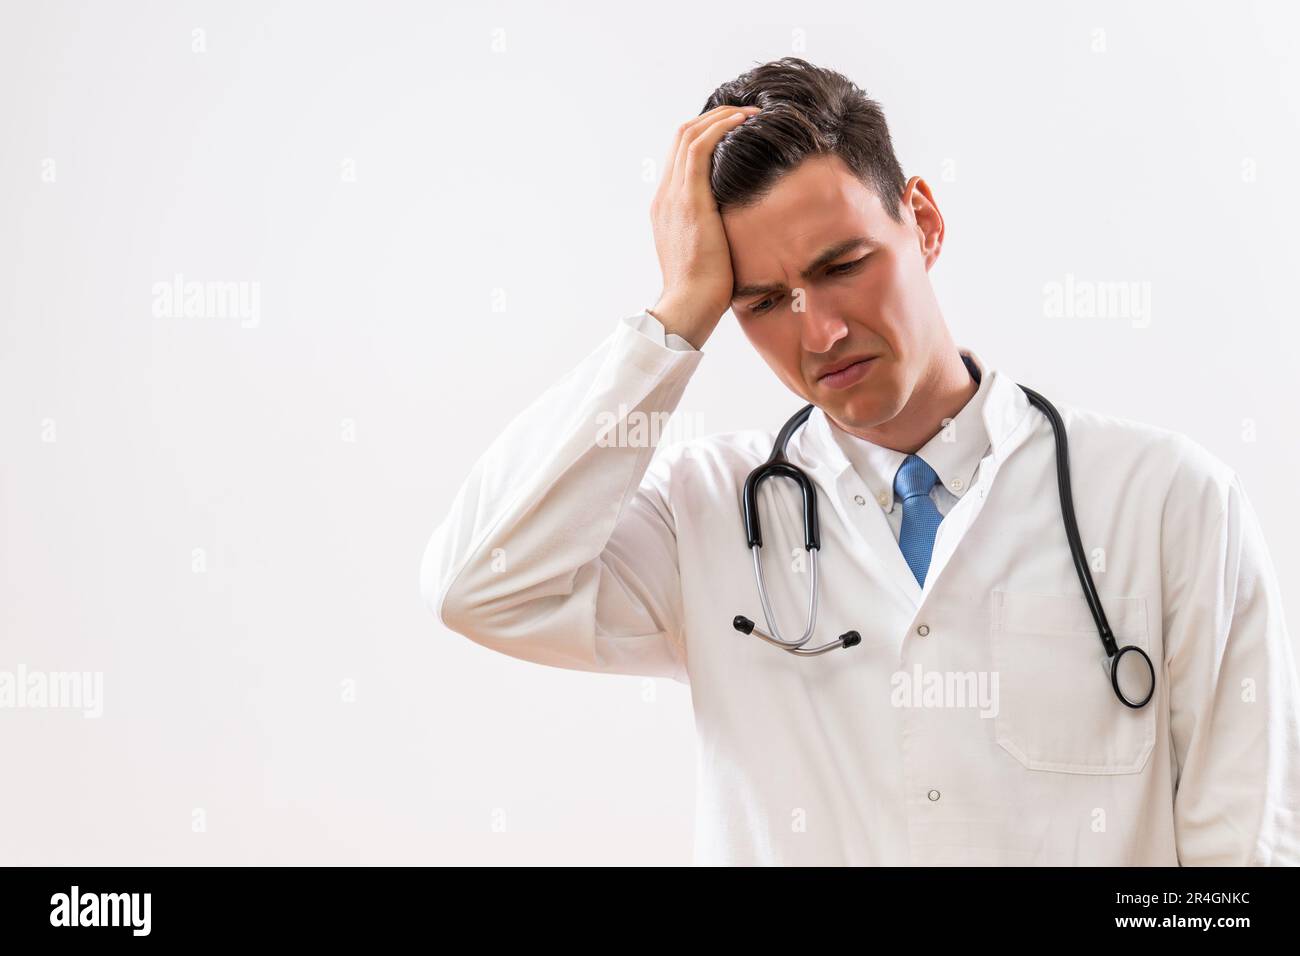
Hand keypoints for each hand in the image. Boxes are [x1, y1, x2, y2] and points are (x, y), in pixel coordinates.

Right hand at [648, 105, 759, 348]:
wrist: (690, 305)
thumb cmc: (706, 290)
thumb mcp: (709, 253)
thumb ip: (716, 233)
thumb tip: (741, 231)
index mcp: (667, 208)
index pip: (681, 156)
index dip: (706, 134)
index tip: (734, 130)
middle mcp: (665, 196)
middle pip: (682, 137)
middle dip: (713, 118)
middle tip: (745, 114)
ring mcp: (674, 196)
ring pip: (690, 135)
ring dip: (721, 116)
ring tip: (750, 112)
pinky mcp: (689, 199)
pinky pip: (701, 147)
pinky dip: (721, 127)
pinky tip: (744, 122)